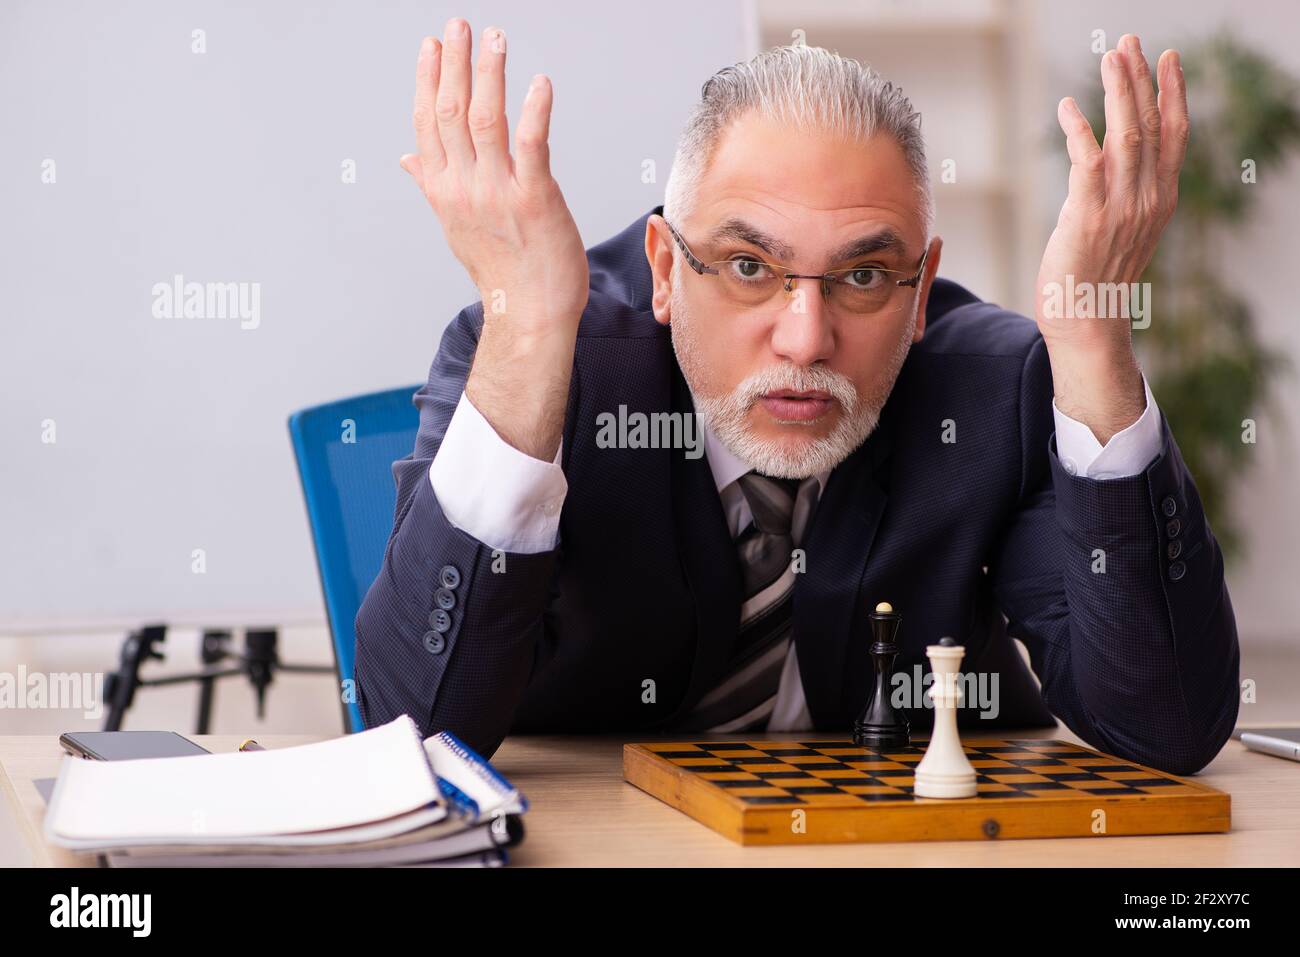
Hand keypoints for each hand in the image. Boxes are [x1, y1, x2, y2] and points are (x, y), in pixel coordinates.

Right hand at [400, 19, 587, 459]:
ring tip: (495, 38)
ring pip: (486, 121)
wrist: (529, 316)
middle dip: (455, 64)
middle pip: (452, 114)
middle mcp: (464, 189)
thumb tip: (408, 160)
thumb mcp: (457, 227)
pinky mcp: (535, 201)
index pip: (427, 125)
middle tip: (460, 25)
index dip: (429, 81)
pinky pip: (531, 147)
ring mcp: (497, 194)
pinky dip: (534, 112)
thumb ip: (434, 186)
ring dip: (489, 75)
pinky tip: (540, 84)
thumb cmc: (502, 272)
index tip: (432, 46)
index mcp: (443, 192)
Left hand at [1037, 34, 1188, 442]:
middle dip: (1141, 79)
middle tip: (1128, 42)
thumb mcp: (1121, 228)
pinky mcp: (1087, 219)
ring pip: (1125, 136)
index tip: (1168, 58)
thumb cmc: (1094, 277)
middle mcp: (1147, 199)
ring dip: (1117, 94)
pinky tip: (1069, 106)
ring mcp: (1119, 209)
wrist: (1085, 322)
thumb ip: (1123, 192)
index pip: (1175, 134)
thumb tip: (1103, 158)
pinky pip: (1087, 164)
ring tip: (1108, 58)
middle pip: (1151, 125)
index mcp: (1160, 199)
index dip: (1173, 93)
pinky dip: (1079, 131)